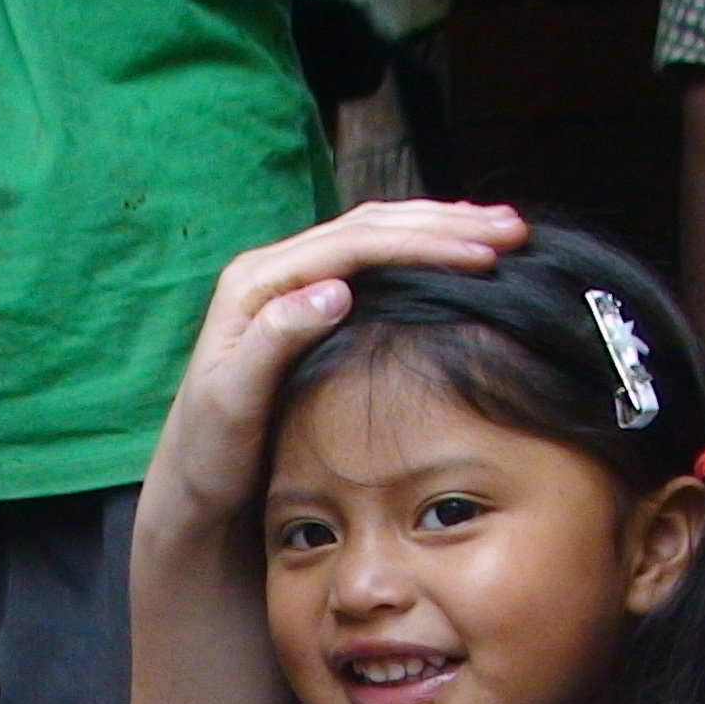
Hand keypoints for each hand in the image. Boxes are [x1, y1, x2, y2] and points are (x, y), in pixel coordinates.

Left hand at [145, 198, 528, 531]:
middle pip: (371, 226)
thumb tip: (334, 290)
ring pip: (377, 234)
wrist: (193, 480)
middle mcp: (275, 270)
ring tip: (503, 229)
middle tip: (511, 230)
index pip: (352, 245)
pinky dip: (421, 249)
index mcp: (257, 283)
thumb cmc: (211, 450)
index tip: (481, 251)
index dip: (420, 243)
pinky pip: (373, 259)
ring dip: (440, 227)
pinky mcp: (309, 302)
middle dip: (444, 223)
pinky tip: (460, 252)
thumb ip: (275, 341)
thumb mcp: (233, 401)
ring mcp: (292, 282)